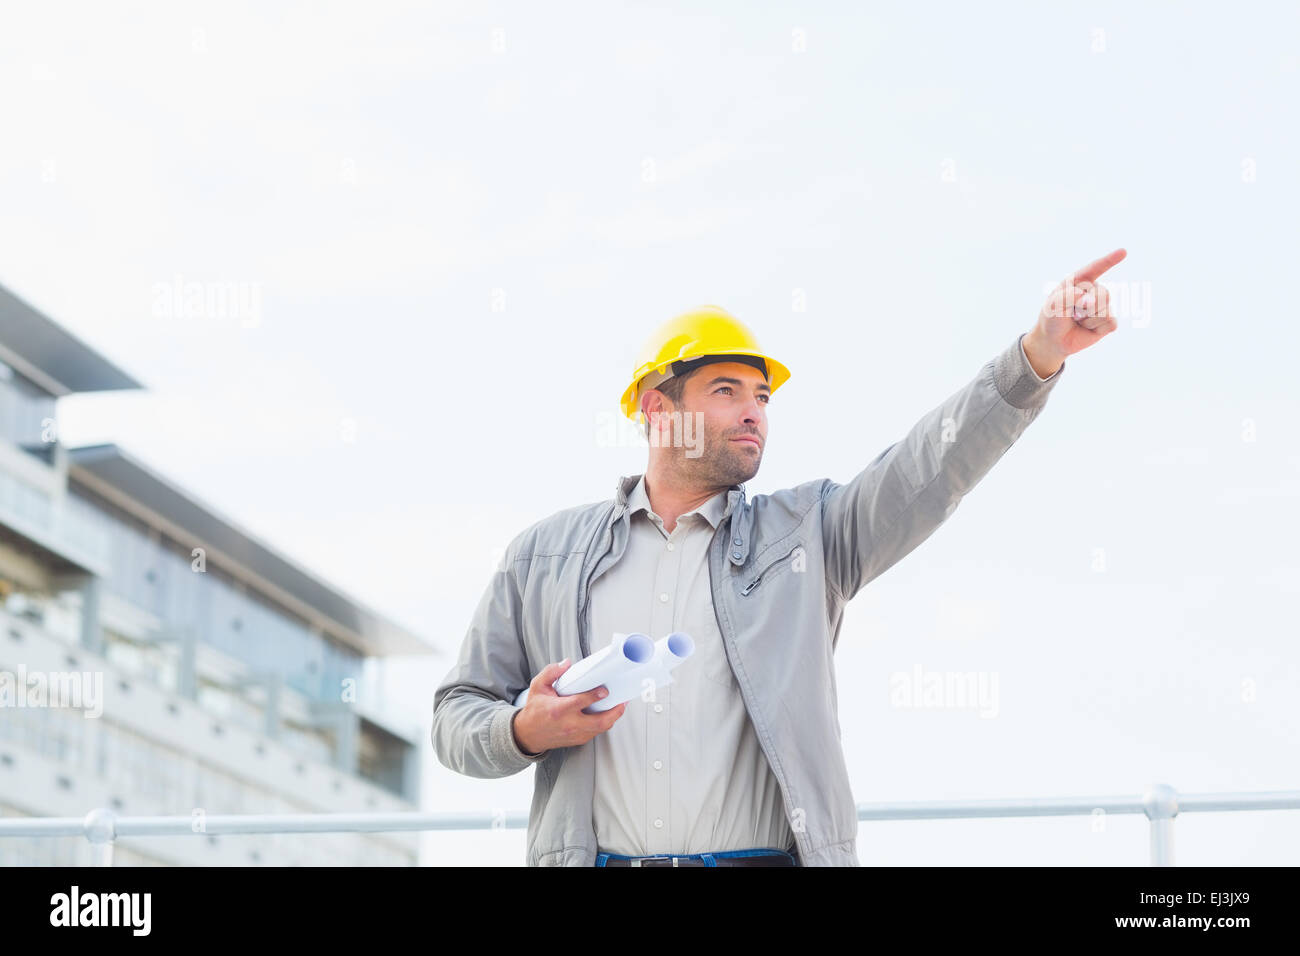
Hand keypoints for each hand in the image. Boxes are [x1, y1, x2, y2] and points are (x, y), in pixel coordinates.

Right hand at [512, 659, 627, 754]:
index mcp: (558, 710)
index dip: (595, 695)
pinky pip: (596, 732)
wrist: (528, 734)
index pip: (581, 703)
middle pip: (598, 722)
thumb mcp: (537, 686)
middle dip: (614, 712)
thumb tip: (567, 663)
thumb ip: (551, 672)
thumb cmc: (534, 710)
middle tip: (622, 701)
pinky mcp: (578, 739)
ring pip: (600, 729)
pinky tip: (608, 713)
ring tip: (620, 706)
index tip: (604, 690)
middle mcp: (569, 724)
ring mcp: (575, 734)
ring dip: (613, 717)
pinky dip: (604, 723)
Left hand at [1025, 248, 1126, 372]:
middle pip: (1103, 294)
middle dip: (1086, 307)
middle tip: (1072, 313)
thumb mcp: (1053, 305)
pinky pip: (1110, 323)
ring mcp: (1103, 305)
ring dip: (1087, 319)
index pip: (1096, 268)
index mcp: (1080, 281)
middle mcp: (1094, 290)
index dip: (1110, 260)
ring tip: (1078, 320)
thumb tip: (1089, 299)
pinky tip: (1087, 328)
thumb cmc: (1052, 318)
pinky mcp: (1108, 321)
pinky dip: (1095, 328)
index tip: (1123, 252)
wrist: (1054, 340)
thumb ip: (1068, 297)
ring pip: (1105, 310)